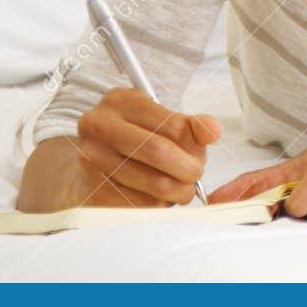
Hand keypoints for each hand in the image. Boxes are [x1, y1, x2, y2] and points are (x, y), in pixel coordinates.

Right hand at [71, 87, 222, 206]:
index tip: (201, 155)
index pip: (173, 125)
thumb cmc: (133, 139)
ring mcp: (92, 160)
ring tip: (180, 188)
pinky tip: (158, 198)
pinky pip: (142, 206)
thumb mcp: (159, 120)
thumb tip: (214, 130)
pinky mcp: (93, 191)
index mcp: (121, 101)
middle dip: (189, 169)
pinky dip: (160, 206)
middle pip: (161, 152)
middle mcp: (99, 126)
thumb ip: (190, 125)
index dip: (196, 145)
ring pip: (155, 184)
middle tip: (195, 175)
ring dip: (179, 191)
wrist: (93, 164)